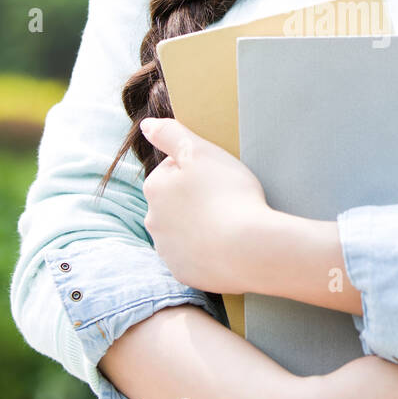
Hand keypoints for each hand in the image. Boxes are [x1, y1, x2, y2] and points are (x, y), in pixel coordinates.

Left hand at [139, 116, 270, 293]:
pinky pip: (193, 257)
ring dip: (199, 226)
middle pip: (175, 202)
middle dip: (194, 199)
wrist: (251, 248)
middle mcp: (152, 220)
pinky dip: (206, 251)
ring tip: (229, 223)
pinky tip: (226, 245)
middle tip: (226, 199)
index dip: (198, 170)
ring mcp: (167, 250)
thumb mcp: (201, 151)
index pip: (172, 170)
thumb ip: (171, 133)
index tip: (219, 178)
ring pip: (182, 230)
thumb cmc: (229, 194)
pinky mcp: (183, 273)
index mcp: (154, 188)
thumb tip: (146, 125)